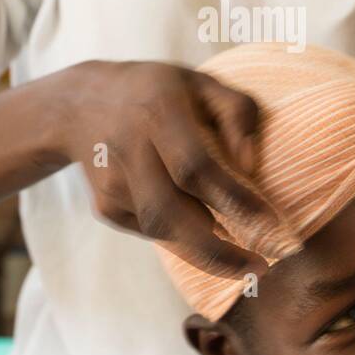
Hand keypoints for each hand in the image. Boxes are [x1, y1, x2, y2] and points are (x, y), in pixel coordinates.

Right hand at [57, 60, 276, 277]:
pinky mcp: (104, 207)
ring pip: (162, 229)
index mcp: (157, 112)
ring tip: (240, 257)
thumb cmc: (160, 92)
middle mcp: (128, 148)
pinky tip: (198, 222)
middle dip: (216, 252)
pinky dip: (182, 235)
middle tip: (259, 271)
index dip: (234, 200)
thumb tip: (251, 166)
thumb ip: (238, 113)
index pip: (195, 166)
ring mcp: (111, 182)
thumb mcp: (203, 83)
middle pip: (169, 213)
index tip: (272, 225)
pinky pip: (152, 231)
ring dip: (204, 250)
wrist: (82, 104)